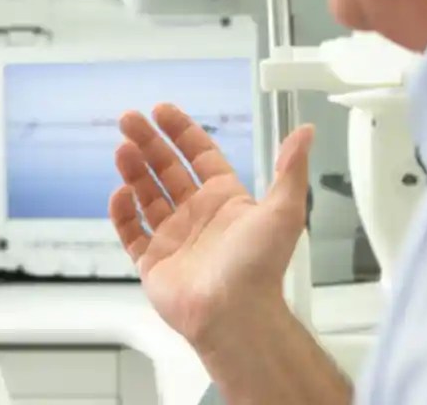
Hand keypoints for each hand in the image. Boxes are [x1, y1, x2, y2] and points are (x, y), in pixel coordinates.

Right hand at [109, 103, 314, 348]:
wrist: (234, 314)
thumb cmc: (260, 267)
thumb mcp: (284, 210)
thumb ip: (290, 168)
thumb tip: (305, 131)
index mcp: (225, 200)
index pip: (199, 155)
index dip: (181, 131)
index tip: (161, 111)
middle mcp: (198, 215)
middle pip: (166, 169)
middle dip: (148, 143)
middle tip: (129, 120)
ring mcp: (174, 238)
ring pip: (146, 196)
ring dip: (133, 170)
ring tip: (122, 150)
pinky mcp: (153, 263)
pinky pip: (131, 232)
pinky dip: (122, 212)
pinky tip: (120, 193)